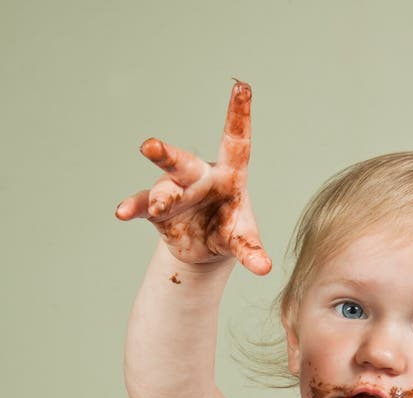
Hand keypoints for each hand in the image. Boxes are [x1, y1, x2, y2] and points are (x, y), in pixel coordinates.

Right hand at [116, 80, 271, 274]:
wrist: (206, 249)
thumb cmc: (230, 229)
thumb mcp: (243, 238)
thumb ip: (252, 250)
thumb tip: (263, 268)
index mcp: (228, 175)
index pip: (235, 142)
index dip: (238, 115)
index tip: (242, 86)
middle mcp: (198, 177)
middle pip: (183, 161)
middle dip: (166, 155)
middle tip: (149, 148)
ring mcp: (176, 192)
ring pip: (163, 186)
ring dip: (159, 195)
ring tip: (158, 205)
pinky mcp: (158, 211)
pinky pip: (142, 206)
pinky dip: (133, 208)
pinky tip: (121, 212)